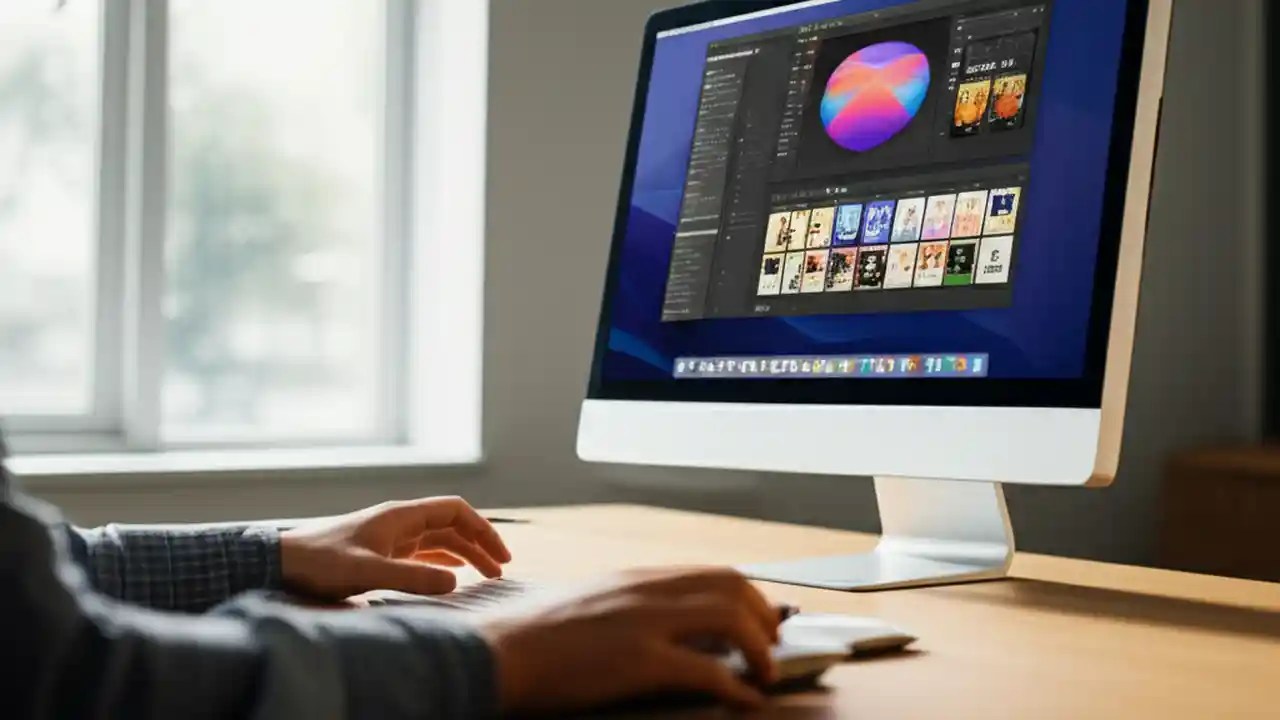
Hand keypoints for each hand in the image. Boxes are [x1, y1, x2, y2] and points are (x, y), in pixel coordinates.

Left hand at [279, 496, 511, 599]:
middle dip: (479, 545)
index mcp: (401, 516)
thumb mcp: (368, 571)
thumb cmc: (320, 562)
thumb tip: (455, 581)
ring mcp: (390, 537)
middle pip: (452, 526)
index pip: (455, 511)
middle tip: (501, 570)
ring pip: (438, 540)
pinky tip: (449, 577)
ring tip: (485, 576)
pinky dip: (442, 563)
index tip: (500, 554)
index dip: (482, 529)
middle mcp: (400, 522)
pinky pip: (422, 553)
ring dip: (464, 555)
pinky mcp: (380, 553)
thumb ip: (411, 577)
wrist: (282, 563)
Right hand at [480, 567, 780, 713]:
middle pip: (731, 585)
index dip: (747, 596)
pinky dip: (738, 686)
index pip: (710, 573)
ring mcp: (645, 621)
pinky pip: (709, 670)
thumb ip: (627, 608)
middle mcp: (646, 590)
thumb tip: (662, 628)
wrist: (497, 652)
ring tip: (765, 672)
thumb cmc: (532, 638)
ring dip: (760, 647)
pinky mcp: (640, 659)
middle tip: (773, 646)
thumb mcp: (588, 606)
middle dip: (763, 616)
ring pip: (731, 617)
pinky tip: (746, 700)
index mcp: (635, 578)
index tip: (760, 619)